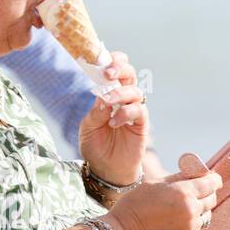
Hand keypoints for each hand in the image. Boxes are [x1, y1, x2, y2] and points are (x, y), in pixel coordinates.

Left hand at [78, 51, 146, 186]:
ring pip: (135, 90)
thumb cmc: (96, 146)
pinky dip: (126, 113)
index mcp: (109, 94)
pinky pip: (139, 111)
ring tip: (108, 103)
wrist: (106, 170)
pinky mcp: (141, 124)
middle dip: (120, 69)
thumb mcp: (88, 127)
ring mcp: (134, 110)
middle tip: (108, 74)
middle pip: (129, 74)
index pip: (115, 70)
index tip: (102, 59)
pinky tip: (114, 122)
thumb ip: (95, 111)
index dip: (111, 61)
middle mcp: (123, 98)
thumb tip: (103, 95)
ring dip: (121, 93)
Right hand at [104, 152, 221, 229]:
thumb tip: (196, 173)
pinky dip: (192, 224)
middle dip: (206, 193)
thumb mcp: (156, 183)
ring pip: (206, 215)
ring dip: (200, 210)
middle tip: (196, 192)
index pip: (211, 183)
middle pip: (212, 199)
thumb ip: (179, 177)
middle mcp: (191, 210)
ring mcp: (191, 227)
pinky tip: (176, 222)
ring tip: (182, 209)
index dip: (214, 179)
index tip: (213, 179)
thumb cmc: (136, 204)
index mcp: (184, 192)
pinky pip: (198, 228)